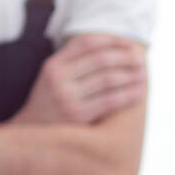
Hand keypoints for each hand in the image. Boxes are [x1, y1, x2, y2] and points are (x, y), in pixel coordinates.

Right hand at [11, 33, 146, 124]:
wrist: (31, 133)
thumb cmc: (49, 102)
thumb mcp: (52, 77)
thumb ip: (73, 61)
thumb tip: (110, 46)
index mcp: (52, 65)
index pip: (86, 43)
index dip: (111, 40)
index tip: (129, 43)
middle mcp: (58, 79)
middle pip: (100, 59)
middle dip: (126, 57)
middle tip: (141, 60)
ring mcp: (67, 97)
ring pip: (108, 79)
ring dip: (131, 75)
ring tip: (143, 75)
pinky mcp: (77, 116)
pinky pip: (110, 101)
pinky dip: (128, 95)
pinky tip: (139, 93)